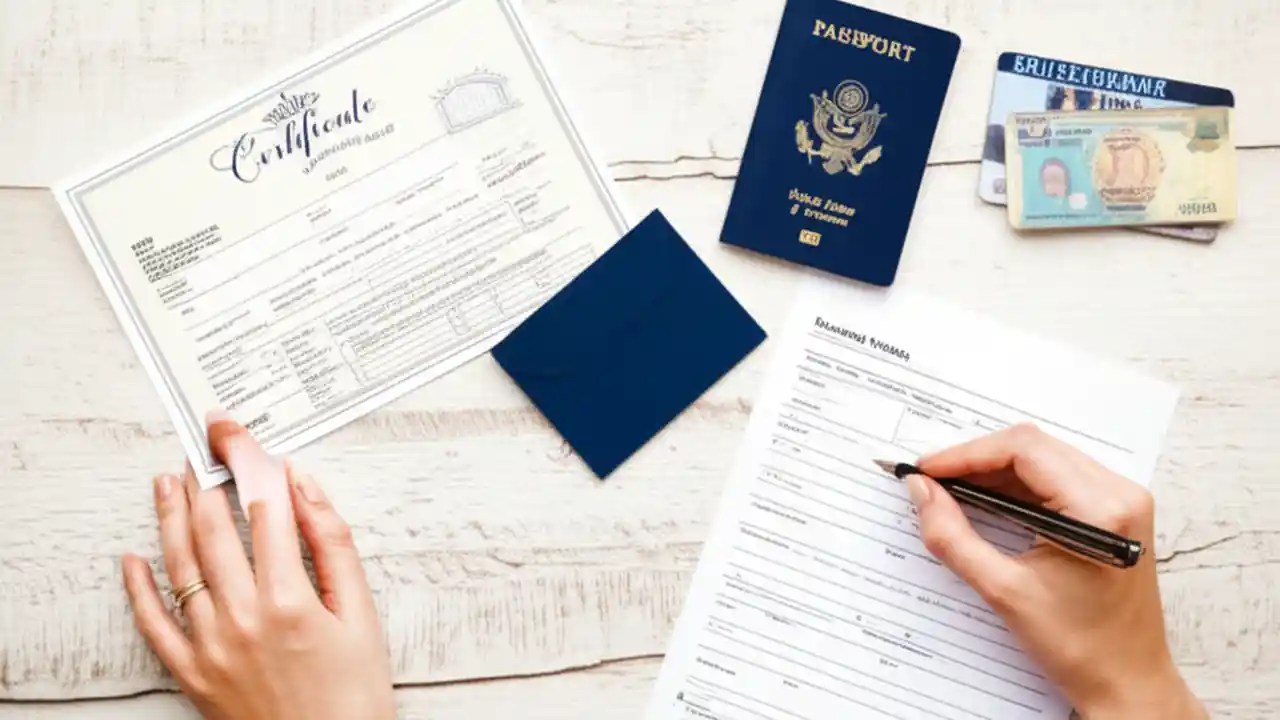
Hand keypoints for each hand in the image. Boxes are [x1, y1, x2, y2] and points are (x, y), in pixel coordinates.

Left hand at [121, 413, 394, 719]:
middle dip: (206, 480)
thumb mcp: (362, 615)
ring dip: (169, 517)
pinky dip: (138, 588)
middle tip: (201, 448)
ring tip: (169, 481)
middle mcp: (243, 618)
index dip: (250, 464)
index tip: (238, 435)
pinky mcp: (192, 673)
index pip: (264, 511)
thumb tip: (306, 490)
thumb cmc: (354, 693)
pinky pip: (153, 624)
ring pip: (180, 566)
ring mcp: (211, 646)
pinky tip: (132, 559)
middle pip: (213, 530)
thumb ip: (333, 546)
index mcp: (290, 600)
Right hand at [907, 424, 1204, 719]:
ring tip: (952, 491)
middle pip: (1033, 447)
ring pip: (1043, 458)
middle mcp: (1120, 494)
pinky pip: (1057, 477)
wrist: (1128, 683)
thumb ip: (952, 536)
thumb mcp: (1003, 591)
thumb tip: (920, 491)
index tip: (926, 471)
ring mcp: (1122, 500)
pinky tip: (987, 500)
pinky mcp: (1116, 510)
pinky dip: (1017, 484)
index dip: (966, 454)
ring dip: (994, 470)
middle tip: (932, 481)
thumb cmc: (1079, 647)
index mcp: (1100, 510)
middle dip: (976, 459)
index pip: (1023, 451)